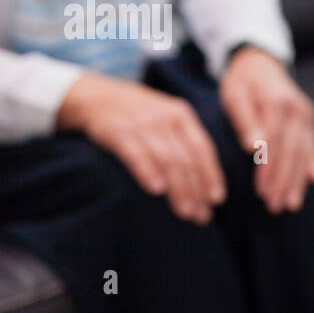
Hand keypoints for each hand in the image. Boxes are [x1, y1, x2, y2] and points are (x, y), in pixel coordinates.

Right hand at [58, 72, 225, 224]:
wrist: (96, 96)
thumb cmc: (140, 116)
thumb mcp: (167, 118)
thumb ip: (185, 141)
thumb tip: (208, 182)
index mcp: (182, 115)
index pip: (203, 149)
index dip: (211, 175)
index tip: (217, 199)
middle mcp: (165, 118)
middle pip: (186, 158)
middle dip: (196, 190)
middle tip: (201, 216)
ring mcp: (141, 123)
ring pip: (167, 159)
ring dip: (179, 189)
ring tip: (185, 212)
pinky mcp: (117, 131)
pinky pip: (135, 153)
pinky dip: (148, 171)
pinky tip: (157, 190)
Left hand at [219, 46, 313, 213]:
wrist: (260, 62)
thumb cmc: (242, 82)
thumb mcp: (235, 96)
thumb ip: (245, 121)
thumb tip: (253, 148)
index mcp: (277, 104)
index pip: (274, 145)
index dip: (269, 171)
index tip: (262, 193)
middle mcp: (297, 110)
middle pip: (292, 153)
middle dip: (284, 182)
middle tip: (276, 207)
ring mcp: (307, 115)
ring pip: (304, 153)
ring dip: (298, 181)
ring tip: (292, 204)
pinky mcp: (310, 120)